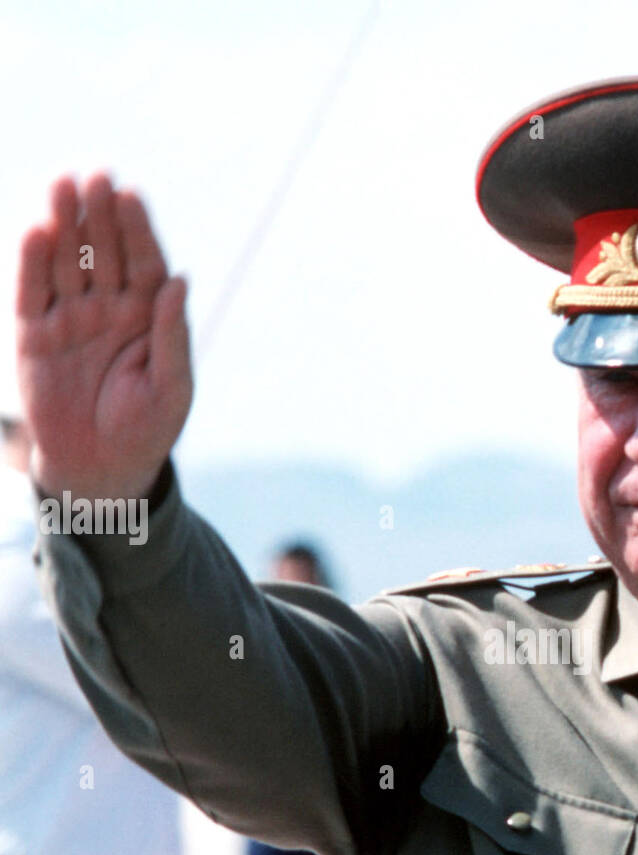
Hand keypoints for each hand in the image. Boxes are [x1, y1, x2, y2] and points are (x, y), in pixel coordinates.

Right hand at [15, 173, 192, 499]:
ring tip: (63, 185)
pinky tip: (37, 229)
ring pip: (67, 262)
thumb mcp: (171, 389)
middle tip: (97, 175)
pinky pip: (32, 291)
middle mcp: (109, 309)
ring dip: (65, 224)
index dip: (137, 229)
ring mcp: (71, 318)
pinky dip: (32, 261)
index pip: (144, 263)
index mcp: (148, 318)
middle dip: (100, 214)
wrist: (101, 471)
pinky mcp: (35, 335)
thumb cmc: (146, 431)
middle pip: (104, 251)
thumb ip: (173, 336)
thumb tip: (180, 279)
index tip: (132, 194)